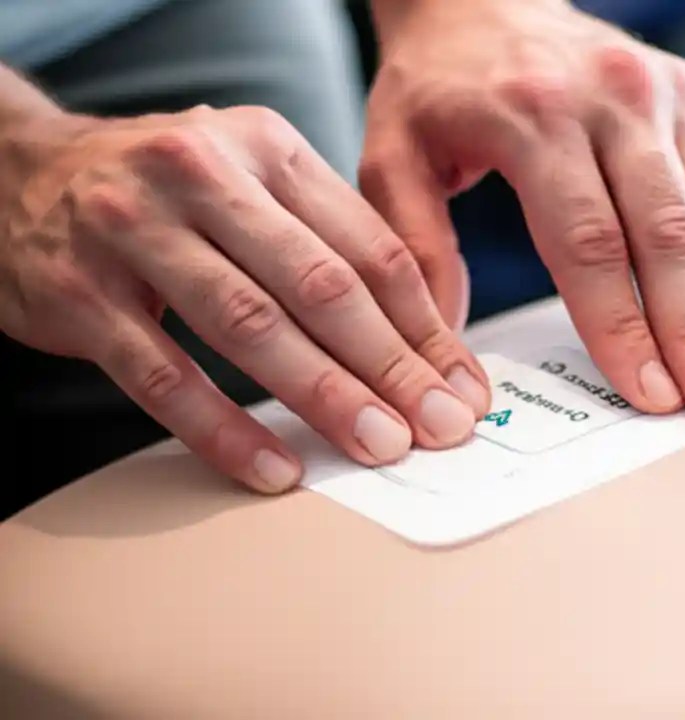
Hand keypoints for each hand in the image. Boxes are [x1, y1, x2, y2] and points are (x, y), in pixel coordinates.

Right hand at [0, 106, 489, 493]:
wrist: (15, 171)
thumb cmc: (166, 193)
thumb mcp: (253, 181)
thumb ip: (329, 242)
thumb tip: (426, 343)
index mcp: (268, 147)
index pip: (371, 247)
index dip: (427, 326)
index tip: (463, 387)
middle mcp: (204, 174)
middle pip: (323, 284)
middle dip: (393, 366)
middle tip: (439, 426)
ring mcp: (133, 228)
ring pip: (250, 324)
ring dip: (325, 394)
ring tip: (378, 446)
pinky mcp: (77, 291)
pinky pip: (163, 373)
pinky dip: (223, 427)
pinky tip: (274, 466)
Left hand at [362, 0, 684, 423]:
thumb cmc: (439, 88)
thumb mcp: (393, 154)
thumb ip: (415, 247)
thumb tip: (445, 347)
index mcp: (535, 113)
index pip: (589, 240)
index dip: (622, 325)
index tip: (648, 395)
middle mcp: (616, 98)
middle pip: (670, 235)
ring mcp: (669, 94)